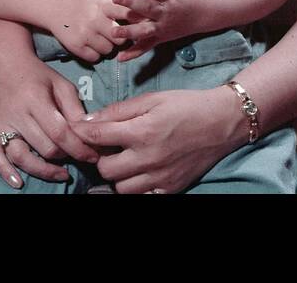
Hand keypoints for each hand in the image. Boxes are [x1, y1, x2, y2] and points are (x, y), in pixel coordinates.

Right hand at [0, 34, 100, 187]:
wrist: (3, 61)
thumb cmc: (36, 73)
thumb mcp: (61, 83)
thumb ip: (75, 108)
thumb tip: (88, 133)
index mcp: (35, 99)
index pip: (60, 133)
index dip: (79, 149)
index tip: (92, 157)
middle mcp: (16, 112)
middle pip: (44, 147)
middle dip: (66, 157)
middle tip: (77, 159)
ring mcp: (0, 122)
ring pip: (22, 156)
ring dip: (43, 170)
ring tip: (60, 173)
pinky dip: (5, 171)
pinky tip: (18, 183)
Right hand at [50, 0, 135, 62]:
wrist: (53, 4)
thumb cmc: (81, 1)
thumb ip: (116, 7)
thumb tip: (140, 18)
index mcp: (103, 5)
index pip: (126, 15)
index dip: (136, 23)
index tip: (140, 27)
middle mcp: (94, 19)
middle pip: (120, 39)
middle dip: (120, 39)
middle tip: (114, 35)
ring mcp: (84, 34)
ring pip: (108, 50)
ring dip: (106, 47)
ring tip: (98, 38)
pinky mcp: (76, 46)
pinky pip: (95, 58)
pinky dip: (94, 53)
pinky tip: (89, 44)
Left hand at [70, 85, 243, 193]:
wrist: (222, 122)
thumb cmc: (186, 105)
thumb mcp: (150, 99)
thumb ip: (118, 111)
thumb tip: (90, 119)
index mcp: (142, 132)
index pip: (98, 138)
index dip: (81, 133)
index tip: (75, 129)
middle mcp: (149, 158)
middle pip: (105, 169)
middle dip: (100, 157)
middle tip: (105, 146)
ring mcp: (161, 177)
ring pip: (121, 188)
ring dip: (117, 175)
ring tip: (123, 159)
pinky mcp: (172, 188)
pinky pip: (143, 196)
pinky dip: (136, 187)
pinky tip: (139, 172)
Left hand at [111, 0, 204, 60]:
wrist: (205, 13)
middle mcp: (165, 12)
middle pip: (147, 8)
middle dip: (131, 4)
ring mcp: (162, 27)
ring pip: (144, 31)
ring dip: (129, 33)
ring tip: (114, 33)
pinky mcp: (160, 37)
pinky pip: (146, 47)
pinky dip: (133, 53)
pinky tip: (119, 58)